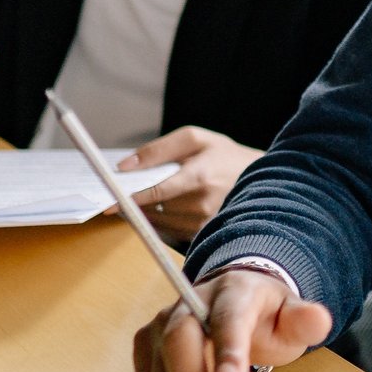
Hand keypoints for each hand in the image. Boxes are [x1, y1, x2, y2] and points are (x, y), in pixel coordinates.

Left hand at [119, 127, 259, 242]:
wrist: (263, 177)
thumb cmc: (224, 156)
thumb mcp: (194, 139)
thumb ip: (158, 149)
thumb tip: (125, 166)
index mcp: (199, 177)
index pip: (156, 192)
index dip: (130, 198)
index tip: (108, 204)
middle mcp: (202, 204)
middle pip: (154, 209)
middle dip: (135, 202)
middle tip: (121, 193)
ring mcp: (205, 222)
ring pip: (160, 222)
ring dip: (146, 212)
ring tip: (142, 198)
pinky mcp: (205, 233)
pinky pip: (171, 230)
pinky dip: (160, 220)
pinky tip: (160, 208)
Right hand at [132, 265, 331, 371]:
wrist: (231, 306)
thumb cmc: (264, 317)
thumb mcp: (291, 316)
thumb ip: (305, 320)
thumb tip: (318, 319)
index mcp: (230, 292)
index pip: (227, 316)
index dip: (227, 351)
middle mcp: (184, 308)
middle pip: (180, 347)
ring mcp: (158, 334)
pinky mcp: (146, 362)